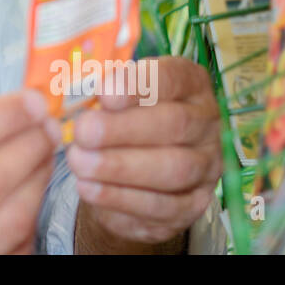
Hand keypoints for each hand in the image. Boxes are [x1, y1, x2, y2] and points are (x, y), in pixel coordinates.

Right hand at [0, 89, 58, 253]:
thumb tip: (8, 111)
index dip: (0, 120)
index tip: (33, 101)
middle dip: (27, 148)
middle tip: (50, 126)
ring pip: (6, 222)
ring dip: (36, 183)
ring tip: (47, 157)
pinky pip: (10, 251)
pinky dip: (29, 221)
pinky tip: (34, 197)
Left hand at [61, 56, 221, 251]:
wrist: (128, 172)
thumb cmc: (119, 119)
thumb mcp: (112, 96)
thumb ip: (103, 92)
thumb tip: (78, 93)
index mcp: (190, 85)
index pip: (173, 78)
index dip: (139, 85)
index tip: (103, 94)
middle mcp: (206, 123)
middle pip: (174, 124)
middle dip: (123, 129)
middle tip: (82, 132)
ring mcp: (206, 166)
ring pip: (173, 168)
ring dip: (120, 166)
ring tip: (79, 162)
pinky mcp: (194, 205)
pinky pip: (163, 206)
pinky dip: (122, 198)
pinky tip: (89, 188)